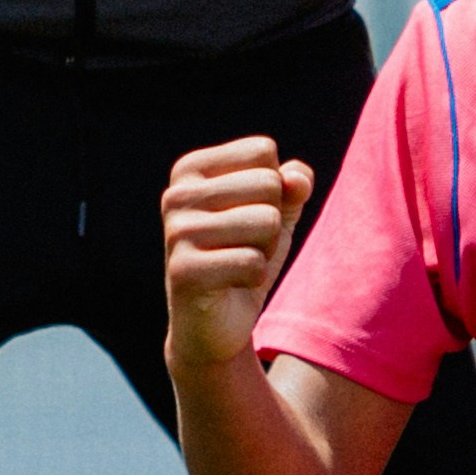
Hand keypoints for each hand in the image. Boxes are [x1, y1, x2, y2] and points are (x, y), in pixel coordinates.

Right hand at [157, 134, 311, 357]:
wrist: (215, 323)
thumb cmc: (244, 256)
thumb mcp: (276, 213)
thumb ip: (293, 185)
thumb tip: (298, 180)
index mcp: (191, 169)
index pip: (263, 151)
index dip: (273, 189)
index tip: (246, 216)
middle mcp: (177, 194)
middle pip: (268, 183)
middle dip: (272, 222)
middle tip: (243, 246)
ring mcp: (177, 232)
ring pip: (267, 221)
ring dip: (265, 250)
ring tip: (237, 264)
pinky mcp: (184, 271)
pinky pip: (254, 262)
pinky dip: (255, 278)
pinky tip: (231, 285)